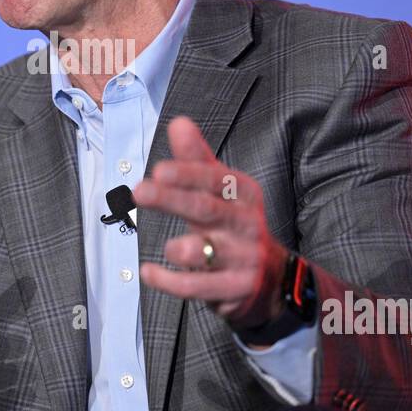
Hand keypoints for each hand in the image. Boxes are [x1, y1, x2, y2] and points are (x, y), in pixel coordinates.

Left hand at [133, 116, 290, 334]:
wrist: (272, 278)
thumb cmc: (234, 223)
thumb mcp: (222, 190)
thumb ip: (197, 159)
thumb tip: (178, 122)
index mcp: (242, 193)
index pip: (215, 179)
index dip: (187, 173)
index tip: (158, 170)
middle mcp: (245, 222)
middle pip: (207, 209)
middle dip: (172, 199)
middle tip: (139, 191)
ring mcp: (242, 257)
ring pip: (208, 252)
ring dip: (185, 249)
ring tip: (167, 247)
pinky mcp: (234, 288)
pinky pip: (197, 287)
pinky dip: (169, 281)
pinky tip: (148, 272)